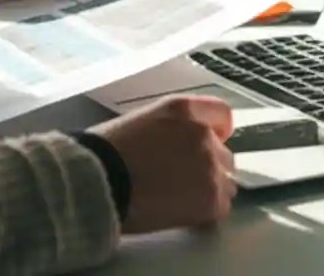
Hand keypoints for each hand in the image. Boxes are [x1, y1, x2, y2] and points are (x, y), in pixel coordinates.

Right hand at [91, 95, 236, 233]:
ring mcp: (209, 167)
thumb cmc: (105, 154)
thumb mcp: (140, 122)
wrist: (98, 183)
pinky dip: (205, 213)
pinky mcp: (211, 199)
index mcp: (184, 111)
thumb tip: (177, 142)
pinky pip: (221, 207)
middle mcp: (202, 134)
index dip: (217, 131)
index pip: (221, 115)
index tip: (213, 141)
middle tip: (181, 180)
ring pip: (225, 182)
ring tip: (179, 200)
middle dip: (207, 167)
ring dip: (208, 190)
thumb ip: (171, 127)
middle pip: (223, 154)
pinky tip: (181, 213)